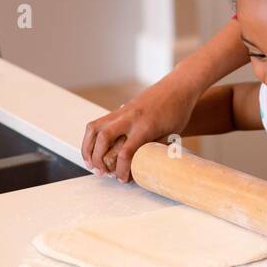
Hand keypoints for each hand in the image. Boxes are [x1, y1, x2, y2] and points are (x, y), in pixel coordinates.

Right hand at [81, 79, 198, 180]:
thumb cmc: (178, 112)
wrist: (178, 87)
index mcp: (146, 126)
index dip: (121, 169)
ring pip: (94, 128)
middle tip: (102, 173)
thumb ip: (155, 150)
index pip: (126, 152)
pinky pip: (97, 122)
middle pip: (103, 139)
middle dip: (98, 159)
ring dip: (88, 148)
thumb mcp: (172, 135)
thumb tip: (143, 168)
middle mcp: (130, 117)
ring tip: (90, 164)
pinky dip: (90, 137)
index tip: (122, 179)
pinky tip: (93, 149)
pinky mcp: (119, 109)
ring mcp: (122, 111)